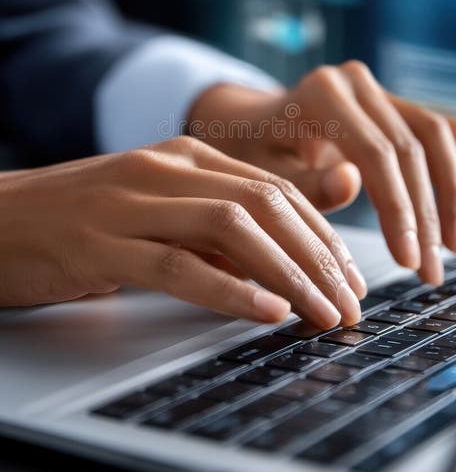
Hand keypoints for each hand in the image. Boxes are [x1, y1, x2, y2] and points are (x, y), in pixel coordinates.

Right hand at [0, 136, 364, 326]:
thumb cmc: (86, 221)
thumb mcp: (165, 211)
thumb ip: (224, 222)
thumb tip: (293, 249)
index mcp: (186, 156)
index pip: (276, 189)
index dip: (325, 235)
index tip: (352, 279)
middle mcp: (164, 168)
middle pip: (266, 204)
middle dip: (320, 257)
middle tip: (352, 305)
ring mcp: (130, 202)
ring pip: (231, 227)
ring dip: (289, 274)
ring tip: (323, 315)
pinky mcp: (100, 243)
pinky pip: (175, 264)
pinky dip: (228, 288)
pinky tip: (265, 311)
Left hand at [188, 62, 455, 284]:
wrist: (247, 125)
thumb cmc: (248, 155)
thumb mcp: (260, 176)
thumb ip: (302, 184)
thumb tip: (352, 182)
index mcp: (320, 93)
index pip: (375, 152)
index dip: (398, 208)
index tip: (407, 258)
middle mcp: (354, 81)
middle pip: (410, 147)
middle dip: (427, 214)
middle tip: (431, 270)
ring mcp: (377, 88)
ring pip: (436, 134)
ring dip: (453, 193)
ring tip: (455, 247)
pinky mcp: (392, 102)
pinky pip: (440, 127)